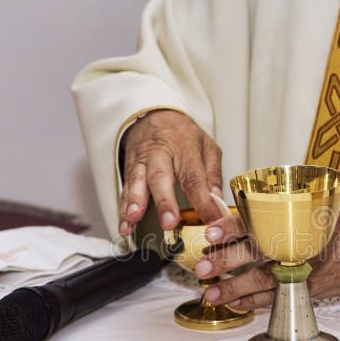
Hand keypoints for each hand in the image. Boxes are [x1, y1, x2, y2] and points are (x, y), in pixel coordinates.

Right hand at [118, 110, 222, 234]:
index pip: (194, 177)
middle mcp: (160, 154)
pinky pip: (124, 189)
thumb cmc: (182, 135)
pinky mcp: (129, 170)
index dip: (203, 201)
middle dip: (164, 201)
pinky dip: (122, 208)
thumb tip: (217, 200)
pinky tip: (125, 225)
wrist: (153, 115)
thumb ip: (212, 173)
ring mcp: (142, 161)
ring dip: (135, 202)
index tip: (211, 218)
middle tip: (169, 222)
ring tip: (134, 218)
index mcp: (184, 147)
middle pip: (161, 177)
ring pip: (136, 181)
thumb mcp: (206, 145)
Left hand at [194, 205, 339, 308]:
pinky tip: (238, 304)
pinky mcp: (312, 289)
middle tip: (202, 267)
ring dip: (235, 289)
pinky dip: (257, 302)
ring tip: (212, 294)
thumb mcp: (317, 207)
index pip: (261, 221)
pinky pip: (280, 297)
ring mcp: (307, 270)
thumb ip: (284, 211)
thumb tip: (244, 211)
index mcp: (300, 221)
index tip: (212, 230)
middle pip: (257, 254)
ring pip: (265, 281)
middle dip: (226, 261)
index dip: (234, 226)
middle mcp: (301, 246)